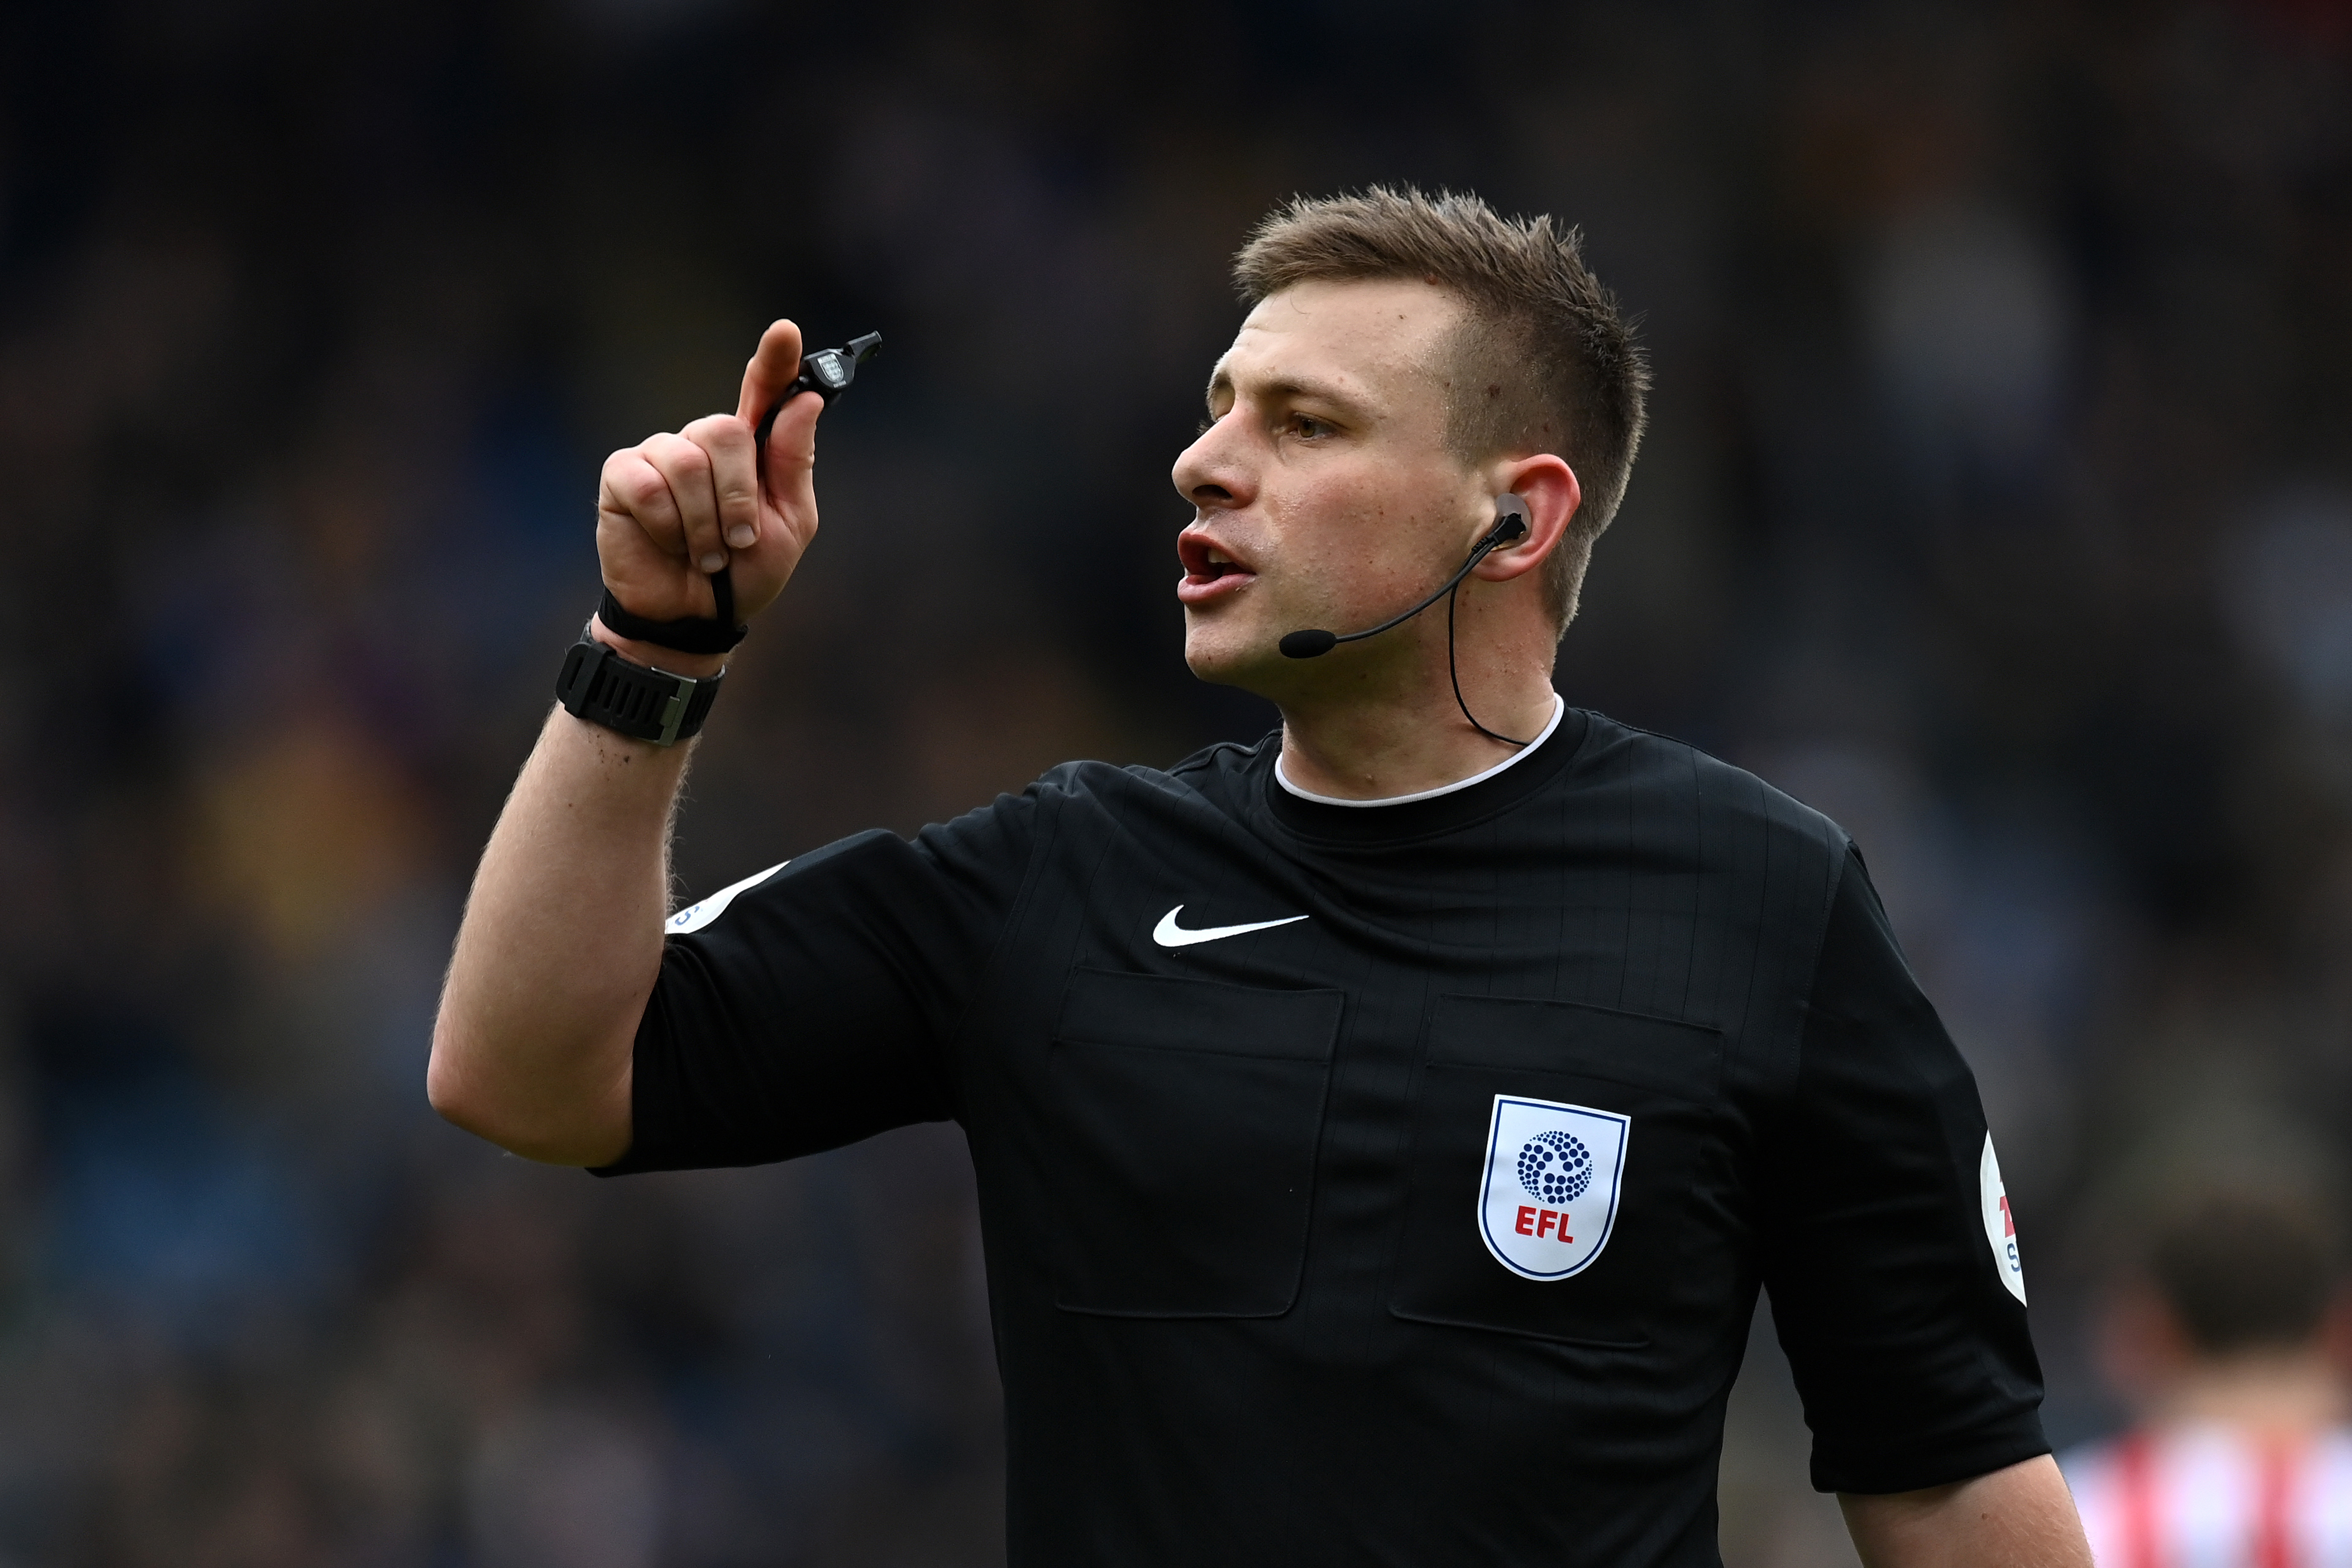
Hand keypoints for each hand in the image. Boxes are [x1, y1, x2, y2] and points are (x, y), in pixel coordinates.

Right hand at [595, 318, 824, 628]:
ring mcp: (660, 455)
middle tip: (738, 542)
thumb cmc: (744, 574)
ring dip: (705, 522)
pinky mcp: (623, 476)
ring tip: (705, 555)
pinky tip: (668, 543)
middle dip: (738, 497)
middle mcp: (703, 443)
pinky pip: (649, 484)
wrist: (694, 618)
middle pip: (725, 431)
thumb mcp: (788, 524)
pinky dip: (667, 525)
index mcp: (750, 451)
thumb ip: (792, 463)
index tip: (785, 331)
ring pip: (688, 461)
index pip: (763, 392)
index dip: (774, 361)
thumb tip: (806, 401)